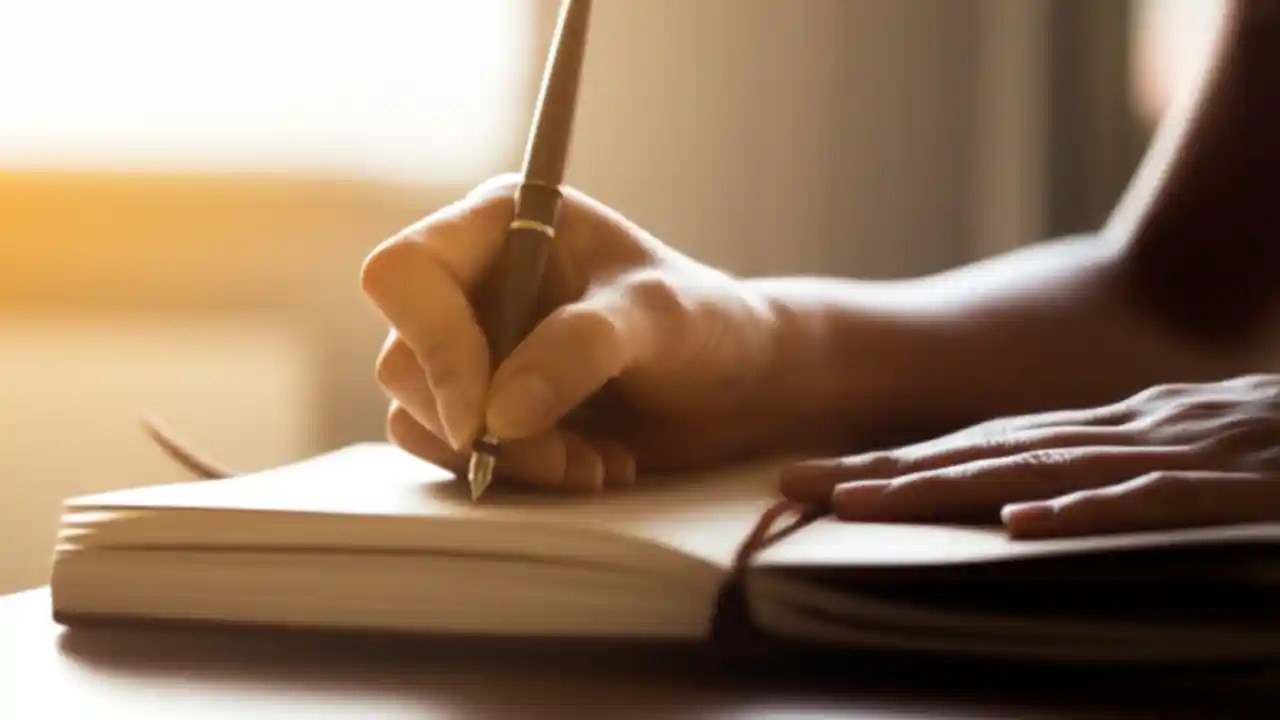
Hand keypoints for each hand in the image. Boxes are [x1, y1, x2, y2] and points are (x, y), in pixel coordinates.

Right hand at [361, 177, 784, 490]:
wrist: (737, 382)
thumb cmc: (707, 323)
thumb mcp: (658, 320)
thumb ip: (579, 349)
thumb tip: (494, 414)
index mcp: (500, 223)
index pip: (405, 274)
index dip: (432, 347)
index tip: (482, 419)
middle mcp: (473, 281)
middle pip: (405, 359)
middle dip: (483, 426)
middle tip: (567, 456)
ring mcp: (474, 345)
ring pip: (423, 416)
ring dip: (506, 460)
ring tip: (592, 465)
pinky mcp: (487, 403)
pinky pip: (455, 452)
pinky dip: (517, 474)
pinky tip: (590, 468)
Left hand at [781, 374, 1279, 537]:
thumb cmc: (1276, 444)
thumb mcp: (1181, 450)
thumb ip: (1110, 465)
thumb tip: (1034, 493)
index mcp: (1106, 427)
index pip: (983, 443)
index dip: (901, 461)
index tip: (823, 481)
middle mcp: (1121, 429)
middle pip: (984, 449)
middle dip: (888, 469)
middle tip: (796, 485)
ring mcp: (1170, 450)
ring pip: (1040, 468)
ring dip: (947, 487)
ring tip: (865, 504)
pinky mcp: (1228, 485)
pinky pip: (1148, 500)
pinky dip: (1084, 511)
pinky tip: (1022, 528)